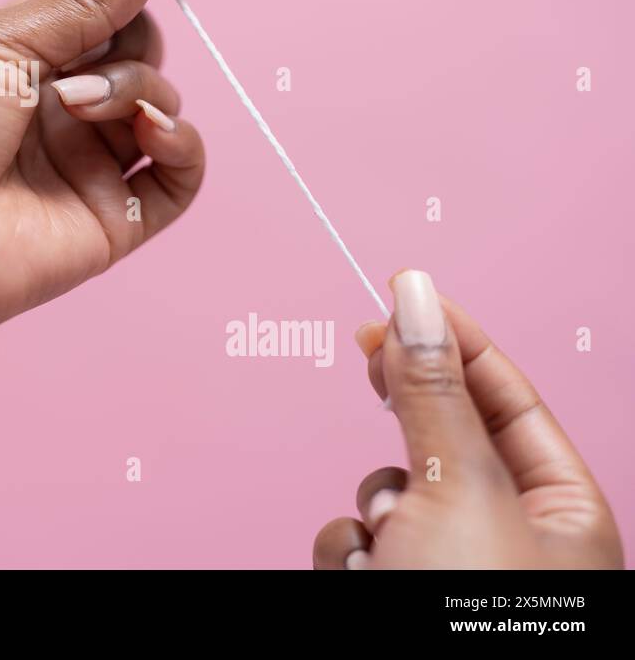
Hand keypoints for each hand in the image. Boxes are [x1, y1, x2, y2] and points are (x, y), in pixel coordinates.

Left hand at [0, 0, 225, 565]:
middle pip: (140, 42)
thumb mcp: (0, 42)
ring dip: (135, 86)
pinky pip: (183, 166)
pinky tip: (147, 129)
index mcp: (27, 57)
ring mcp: (94, 159)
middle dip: (135, 30)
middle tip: (102, 42)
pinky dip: (180, 137)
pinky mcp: (120, 213)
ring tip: (79, 105)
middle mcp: (65, 104)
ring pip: (162, 97)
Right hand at [313, 269, 622, 569]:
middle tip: (369, 346)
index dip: (456, 340)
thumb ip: (433, 395)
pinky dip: (349, 548)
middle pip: (444, 436)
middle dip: (405, 418)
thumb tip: (413, 299)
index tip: (404, 290)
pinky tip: (364, 570)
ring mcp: (447, 565)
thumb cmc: (471, 623)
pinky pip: (356, 536)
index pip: (509, 398)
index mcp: (564, 516)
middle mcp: (510, 539)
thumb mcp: (460, 490)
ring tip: (387, 537)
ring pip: (389, 490)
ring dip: (373, 504)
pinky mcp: (391, 582)